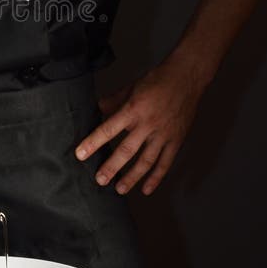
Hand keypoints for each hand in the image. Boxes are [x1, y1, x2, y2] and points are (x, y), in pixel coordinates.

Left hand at [74, 60, 204, 194]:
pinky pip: (166, 162)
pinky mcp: (176, 140)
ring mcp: (163, 134)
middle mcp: (148, 124)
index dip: (93, 142)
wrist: (186, 78)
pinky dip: (156, 178)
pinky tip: (146, 189)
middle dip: (112, 166)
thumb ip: (113, 101)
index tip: (80, 154)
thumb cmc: (156, 81)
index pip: (109, 129)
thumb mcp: (130, 87)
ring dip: (132, 177)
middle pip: (127, 150)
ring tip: (119, 189)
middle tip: (100, 180)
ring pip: (146, 160)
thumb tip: (97, 109)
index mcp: (133, 109)